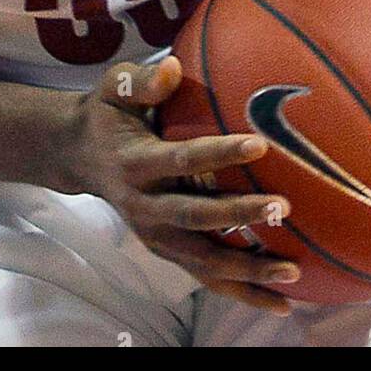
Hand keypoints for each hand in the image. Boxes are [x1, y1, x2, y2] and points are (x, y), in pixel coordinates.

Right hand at [68, 57, 297, 313]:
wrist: (78, 155)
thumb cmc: (106, 113)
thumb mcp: (112, 87)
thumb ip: (142, 81)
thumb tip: (174, 68)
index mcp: (135, 162)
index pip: (182, 159)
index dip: (218, 153)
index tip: (259, 145)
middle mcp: (143, 204)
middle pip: (195, 216)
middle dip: (239, 215)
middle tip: (283, 208)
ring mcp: (153, 234)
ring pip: (202, 260)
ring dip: (246, 269)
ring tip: (292, 272)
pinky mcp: (164, 250)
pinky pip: (204, 277)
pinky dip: (241, 292)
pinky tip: (281, 302)